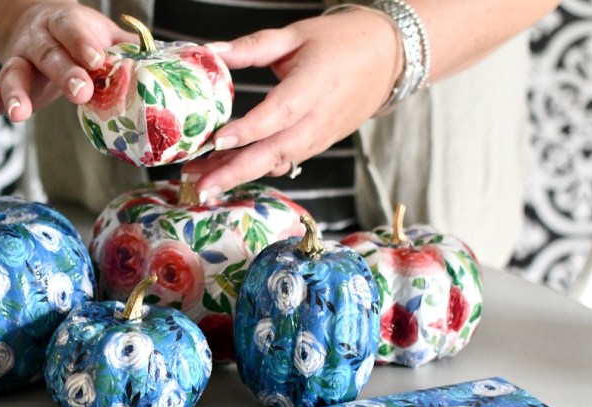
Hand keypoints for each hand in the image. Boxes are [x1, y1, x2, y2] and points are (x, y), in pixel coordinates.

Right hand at [0, 1, 134, 123]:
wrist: (34, 22)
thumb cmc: (78, 36)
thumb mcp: (101, 34)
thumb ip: (129, 46)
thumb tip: (173, 57)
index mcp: (64, 24)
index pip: (74, 31)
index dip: (84, 45)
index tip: (98, 60)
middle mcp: (38, 40)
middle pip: (49, 55)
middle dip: (64, 73)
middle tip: (81, 92)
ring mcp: (20, 60)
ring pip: (15, 74)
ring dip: (15, 95)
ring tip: (18, 114)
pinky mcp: (8, 82)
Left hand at [181, 9, 403, 199]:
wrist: (389, 56)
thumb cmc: (341, 41)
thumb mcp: (295, 35)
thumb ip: (252, 47)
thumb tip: (209, 51)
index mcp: (314, 85)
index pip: (279, 113)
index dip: (248, 130)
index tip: (217, 141)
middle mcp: (319, 117)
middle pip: (277, 151)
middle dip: (237, 172)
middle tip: (202, 187)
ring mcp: (322, 136)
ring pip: (279, 162)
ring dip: (241, 175)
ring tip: (203, 183)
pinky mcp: (320, 144)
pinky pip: (287, 162)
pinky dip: (257, 170)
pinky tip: (228, 171)